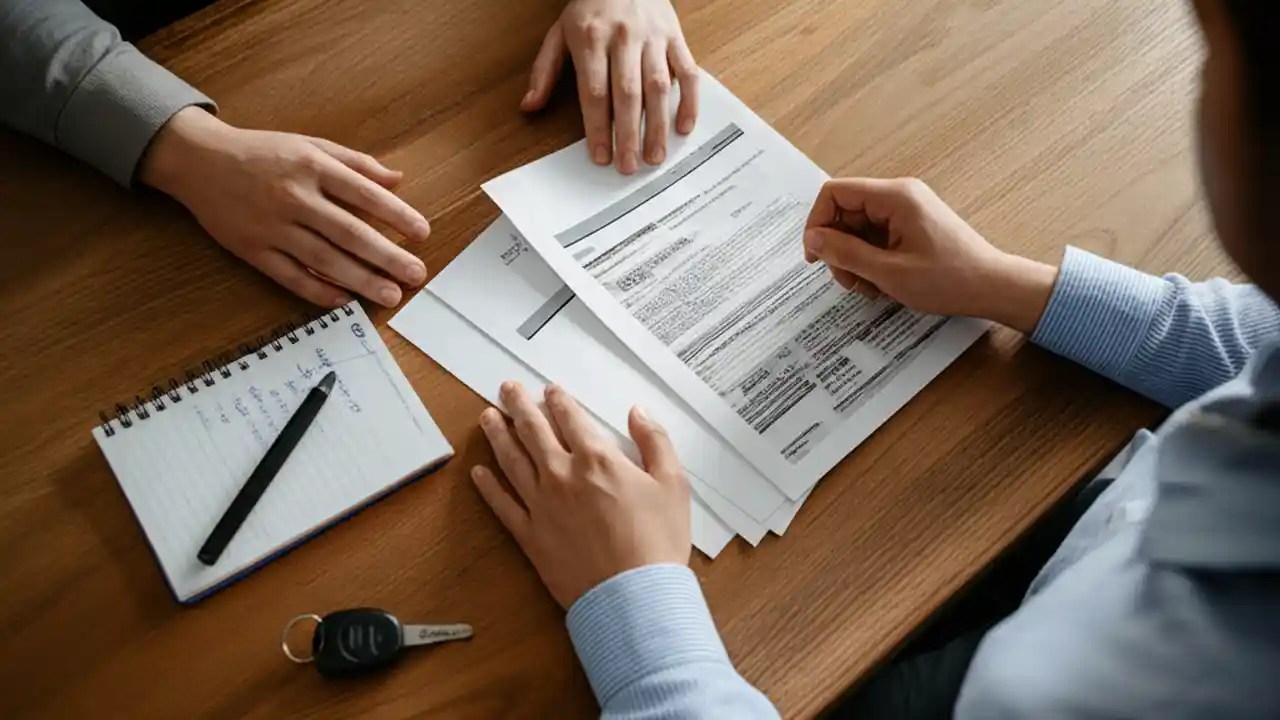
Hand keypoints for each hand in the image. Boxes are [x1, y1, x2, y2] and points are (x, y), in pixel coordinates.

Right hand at [139, 107, 429, 307]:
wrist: (199, 160)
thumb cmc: (263, 152)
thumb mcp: (310, 144)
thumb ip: (355, 163)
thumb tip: (397, 180)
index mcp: (312, 166)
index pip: (364, 194)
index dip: (397, 215)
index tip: (422, 234)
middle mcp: (294, 197)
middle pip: (349, 232)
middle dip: (387, 256)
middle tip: (416, 274)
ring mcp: (272, 226)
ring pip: (323, 260)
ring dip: (360, 280)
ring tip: (390, 294)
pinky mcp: (252, 249)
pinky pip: (290, 276)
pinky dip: (318, 291)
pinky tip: (344, 300)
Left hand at [472, 382, 690, 608]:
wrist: (634, 596)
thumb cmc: (657, 542)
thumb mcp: (673, 484)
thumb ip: (655, 441)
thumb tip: (638, 413)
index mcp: (597, 459)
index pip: (570, 418)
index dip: (558, 400)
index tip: (549, 390)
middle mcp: (562, 475)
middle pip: (533, 430)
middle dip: (518, 405)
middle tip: (507, 388)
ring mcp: (541, 505)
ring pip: (511, 460)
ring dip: (497, 435)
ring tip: (487, 417)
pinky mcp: (530, 536)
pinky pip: (502, 505)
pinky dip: (488, 487)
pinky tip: (479, 473)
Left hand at [521, 0, 698, 174]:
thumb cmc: (590, 8)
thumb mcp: (558, 32)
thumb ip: (544, 70)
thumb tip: (529, 106)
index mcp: (590, 37)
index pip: (595, 91)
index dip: (598, 127)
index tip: (600, 156)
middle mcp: (623, 37)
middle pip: (627, 94)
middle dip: (628, 134)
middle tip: (629, 167)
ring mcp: (652, 37)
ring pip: (657, 86)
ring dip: (658, 125)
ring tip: (654, 156)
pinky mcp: (675, 36)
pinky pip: (687, 71)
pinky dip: (689, 101)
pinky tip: (683, 127)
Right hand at [803, 177, 1058, 333]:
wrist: (993, 287)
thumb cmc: (949, 279)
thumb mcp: (889, 272)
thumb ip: (846, 253)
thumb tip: (813, 240)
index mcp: (894, 196)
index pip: (835, 193)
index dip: (817, 223)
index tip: (816, 256)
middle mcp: (899, 195)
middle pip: (845, 212)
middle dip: (839, 248)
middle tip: (850, 282)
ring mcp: (906, 209)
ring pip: (858, 228)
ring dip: (855, 259)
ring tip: (871, 287)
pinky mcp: (911, 225)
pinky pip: (875, 236)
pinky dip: (871, 260)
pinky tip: (883, 282)